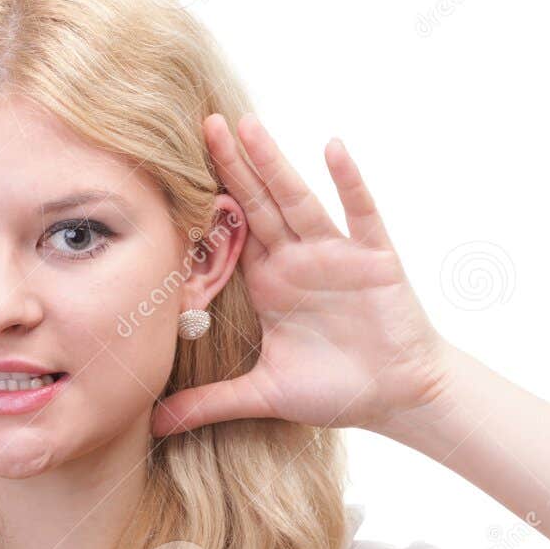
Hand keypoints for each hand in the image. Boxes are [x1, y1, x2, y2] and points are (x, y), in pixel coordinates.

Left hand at [151, 113, 454, 438]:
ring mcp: (335, 254)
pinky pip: (360, 213)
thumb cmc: (336, 390)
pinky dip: (349, 181)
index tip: (166, 169)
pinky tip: (332, 147)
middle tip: (199, 122)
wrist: (398, 397)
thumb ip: (209, 402)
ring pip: (298, 200)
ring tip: (247, 125)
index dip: (202, 204)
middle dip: (230, 166)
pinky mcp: (373, 258)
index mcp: (269, 284)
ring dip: (274, 163)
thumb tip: (150, 426)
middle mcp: (297, 260)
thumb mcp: (264, 394)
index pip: (229, 235)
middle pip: (257, 203)